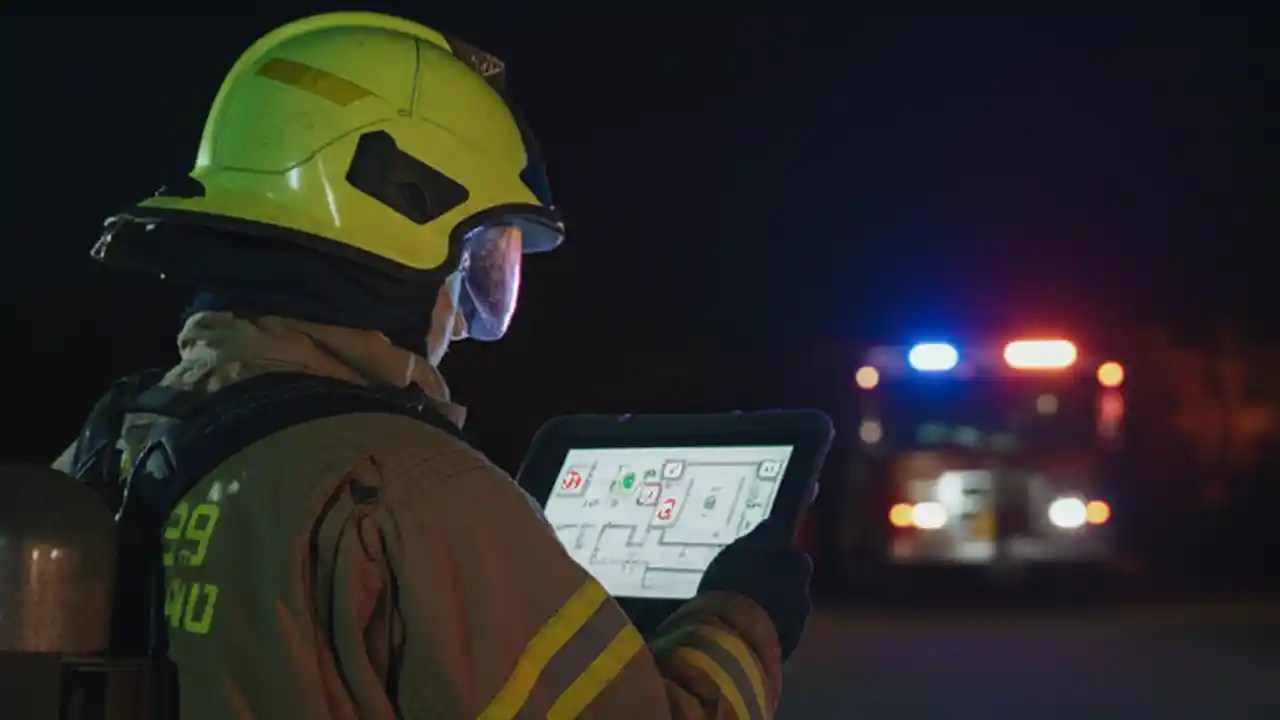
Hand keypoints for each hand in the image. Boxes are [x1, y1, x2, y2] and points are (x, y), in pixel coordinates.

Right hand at [699, 518, 812, 659]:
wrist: (732, 636)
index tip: (758, 560)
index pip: (794, 557)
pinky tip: (738, 629)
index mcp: (798, 566)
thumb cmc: (737, 582)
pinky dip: (759, 630)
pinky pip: (770, 634)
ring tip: (737, 611)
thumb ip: (764, 535)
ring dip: (767, 610)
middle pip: (790, 586)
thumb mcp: (745, 547)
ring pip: (782, 611)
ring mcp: (796, 626)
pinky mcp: (782, 651)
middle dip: (774, 585)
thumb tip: (776, 522)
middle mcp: (804, 595)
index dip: (777, 557)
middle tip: (745, 585)